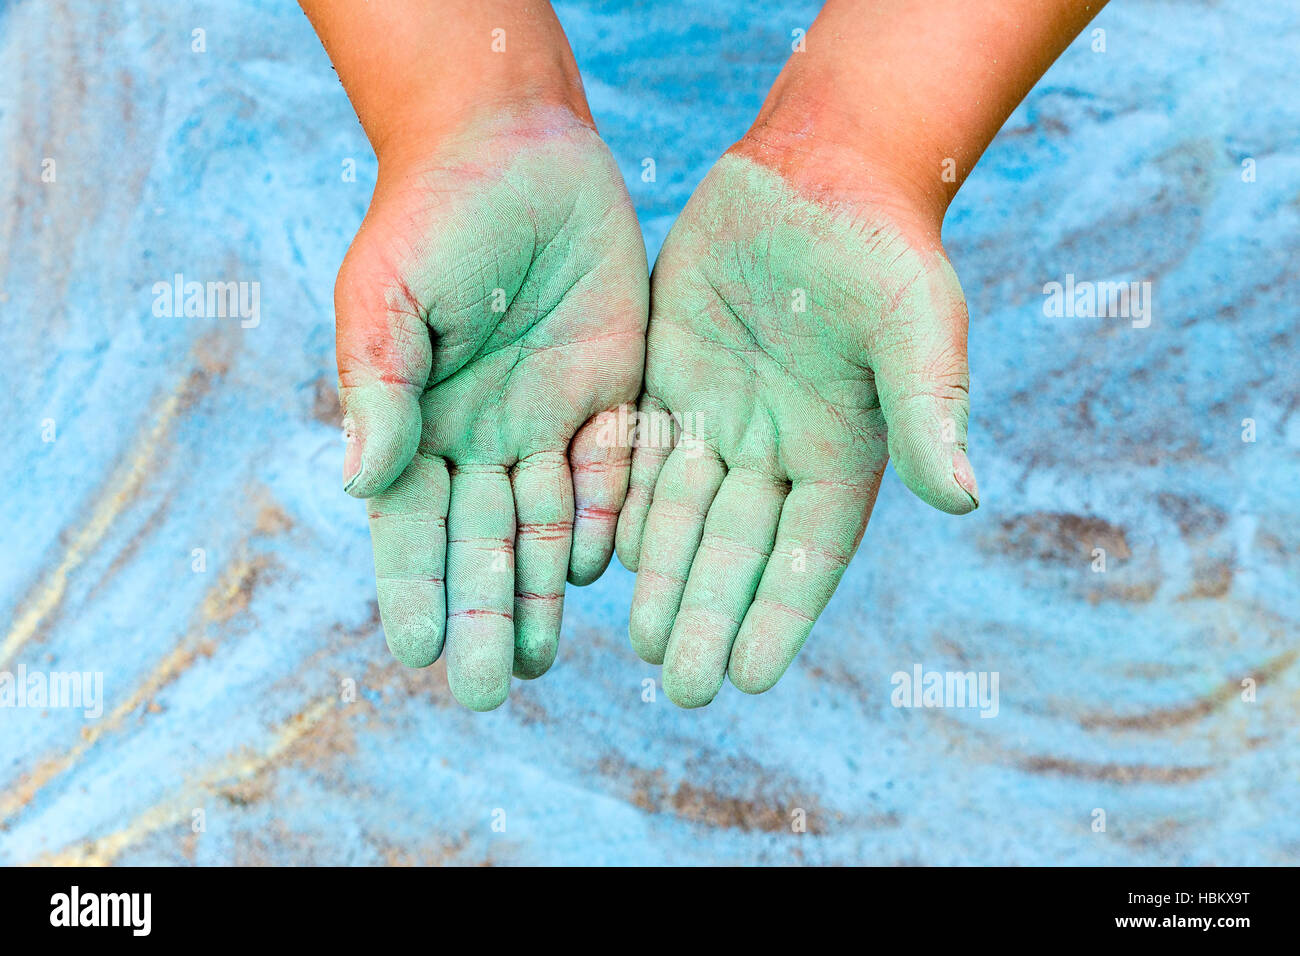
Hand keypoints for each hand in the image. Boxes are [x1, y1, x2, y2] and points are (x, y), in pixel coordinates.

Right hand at [338, 108, 646, 709]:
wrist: (517, 150)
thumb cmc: (433, 216)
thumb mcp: (388, 293)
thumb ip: (380, 385)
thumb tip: (364, 483)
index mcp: (419, 424)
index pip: (412, 527)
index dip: (413, 588)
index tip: (414, 654)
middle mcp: (484, 439)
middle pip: (483, 546)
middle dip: (483, 615)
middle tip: (488, 688)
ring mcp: (550, 422)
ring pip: (550, 527)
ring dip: (545, 593)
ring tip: (545, 658)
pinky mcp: (613, 394)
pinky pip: (616, 470)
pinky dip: (611, 519)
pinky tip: (606, 570)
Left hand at [616, 139, 976, 707]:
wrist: (818, 168)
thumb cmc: (883, 242)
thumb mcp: (916, 322)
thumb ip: (929, 407)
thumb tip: (964, 498)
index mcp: (843, 450)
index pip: (809, 553)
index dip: (780, 615)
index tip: (749, 678)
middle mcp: (777, 447)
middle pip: (738, 550)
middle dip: (709, 614)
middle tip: (680, 686)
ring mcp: (720, 415)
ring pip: (684, 513)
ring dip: (663, 577)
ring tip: (638, 641)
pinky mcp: (670, 377)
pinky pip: (640, 452)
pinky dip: (623, 504)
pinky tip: (601, 553)